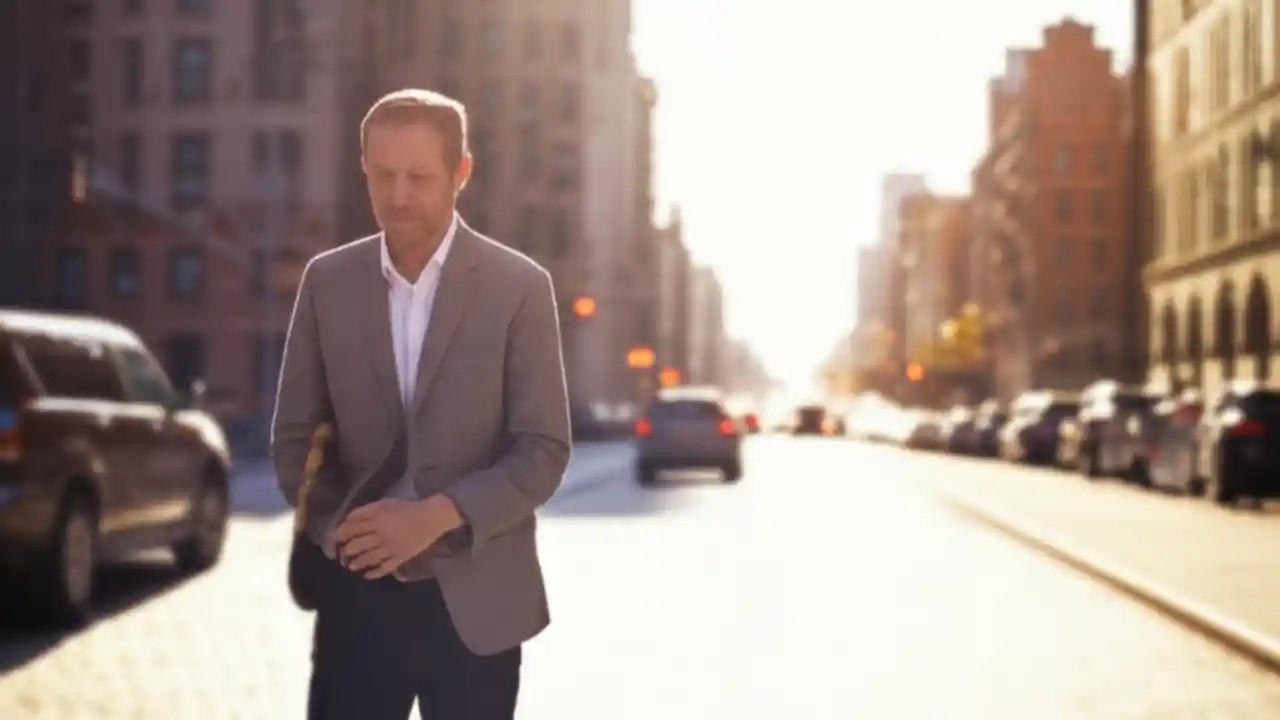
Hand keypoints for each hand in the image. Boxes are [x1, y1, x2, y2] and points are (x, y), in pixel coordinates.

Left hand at [331, 496, 461, 579]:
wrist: (431, 518)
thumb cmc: (407, 508)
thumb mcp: (384, 503)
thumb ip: (365, 511)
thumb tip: (348, 520)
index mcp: (376, 520)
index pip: (351, 529)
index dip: (339, 535)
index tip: (334, 539)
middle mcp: (380, 536)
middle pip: (357, 546)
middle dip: (346, 551)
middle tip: (342, 554)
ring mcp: (390, 549)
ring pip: (368, 559)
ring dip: (357, 563)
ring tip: (351, 566)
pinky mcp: (400, 558)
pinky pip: (384, 568)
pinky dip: (374, 573)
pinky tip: (367, 575)